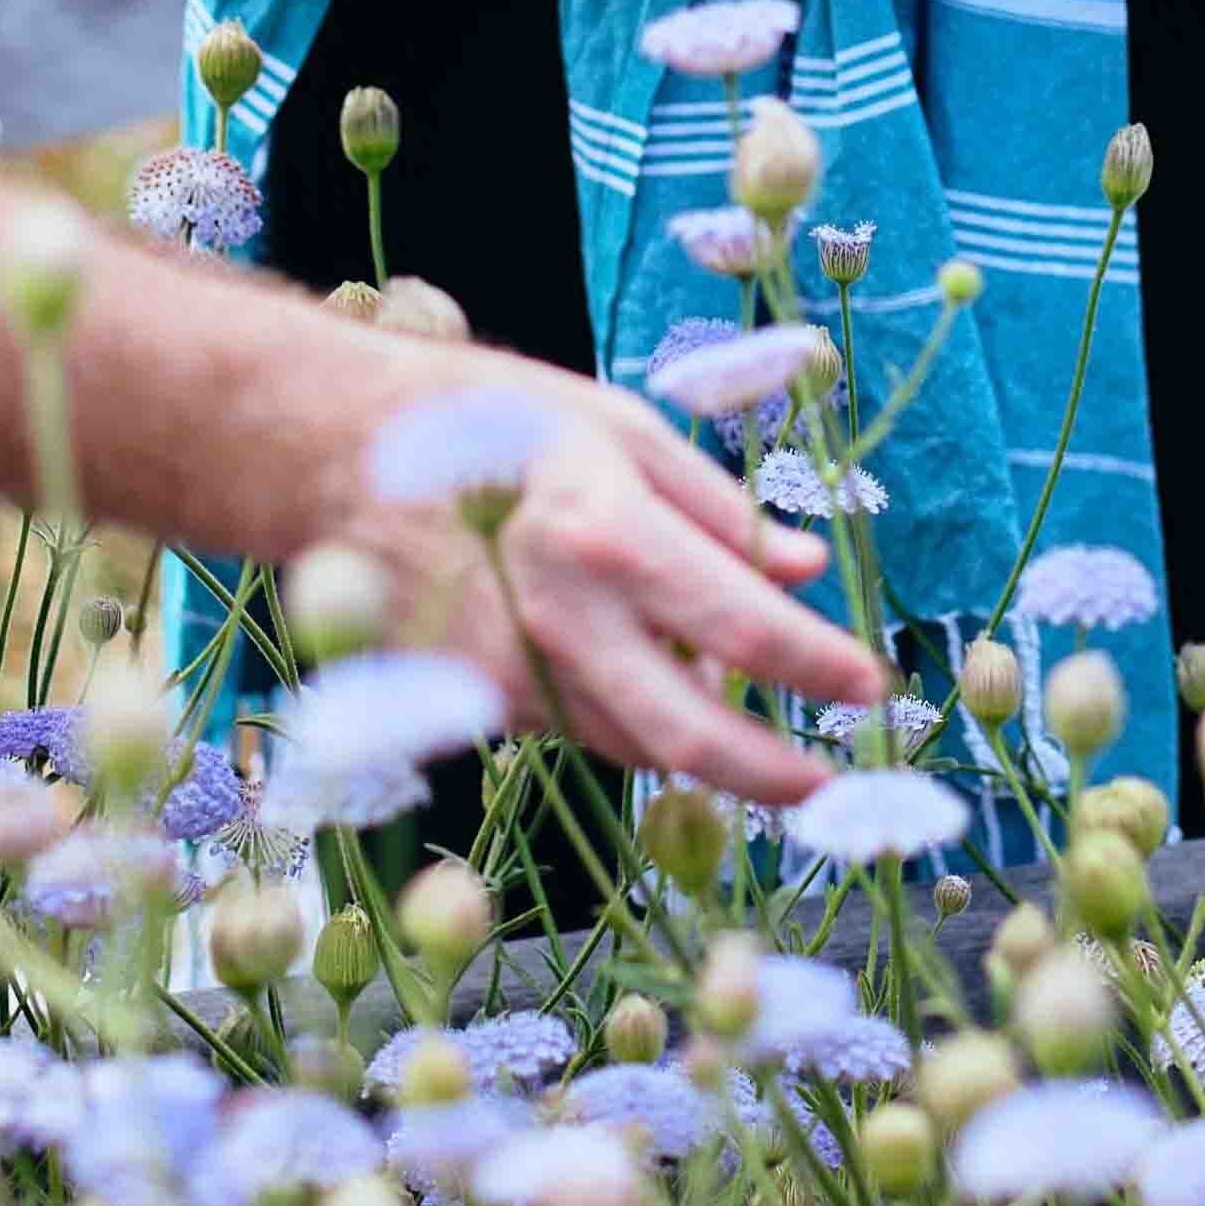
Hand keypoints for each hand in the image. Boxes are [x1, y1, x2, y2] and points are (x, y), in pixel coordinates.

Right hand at [332, 367, 880, 801]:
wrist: (333, 458)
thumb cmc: (488, 424)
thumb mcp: (617, 430)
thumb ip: (716, 510)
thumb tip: (804, 570)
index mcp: (610, 535)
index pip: (745, 630)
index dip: (820, 667)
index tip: (870, 686)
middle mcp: (562, 621)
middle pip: (691, 737)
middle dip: (775, 775)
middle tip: (830, 781)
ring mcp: (509, 675)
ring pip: (632, 746)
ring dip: (698, 746)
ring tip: (738, 711)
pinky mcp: (473, 705)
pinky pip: (574, 729)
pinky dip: (621, 717)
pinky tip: (634, 671)